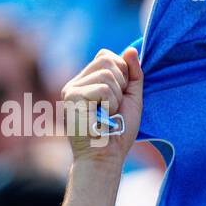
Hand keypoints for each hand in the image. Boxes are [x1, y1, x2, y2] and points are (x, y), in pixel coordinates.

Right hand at [61, 46, 143, 163]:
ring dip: (117, 98)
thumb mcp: (132, 99)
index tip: (121, 95)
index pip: (107, 56)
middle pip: (107, 60)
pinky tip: (102, 118)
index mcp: (87, 81)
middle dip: (122, 84)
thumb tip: (132, 49)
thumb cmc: (118, 132)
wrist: (105, 157)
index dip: (122, 72)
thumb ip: (133, 75)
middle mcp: (76, 82)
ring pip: (107, 75)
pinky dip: (111, 105)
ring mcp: (71, 88)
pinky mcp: (71, 97)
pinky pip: (103, 89)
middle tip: (115, 107)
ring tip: (108, 114)